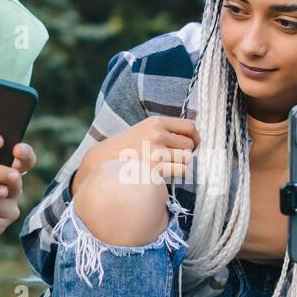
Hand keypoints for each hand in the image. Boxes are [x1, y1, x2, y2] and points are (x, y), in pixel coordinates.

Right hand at [75, 116, 198, 190]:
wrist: (102, 161)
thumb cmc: (125, 147)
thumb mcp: (143, 129)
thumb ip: (165, 130)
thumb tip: (192, 138)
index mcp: (156, 122)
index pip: (190, 127)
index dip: (195, 138)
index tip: (192, 145)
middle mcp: (158, 134)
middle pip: (190, 145)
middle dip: (186, 153)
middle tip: (175, 158)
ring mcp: (156, 151)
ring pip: (187, 159)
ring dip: (181, 164)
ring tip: (168, 166)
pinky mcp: (155, 168)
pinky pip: (182, 171)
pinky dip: (178, 174)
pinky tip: (167, 174)